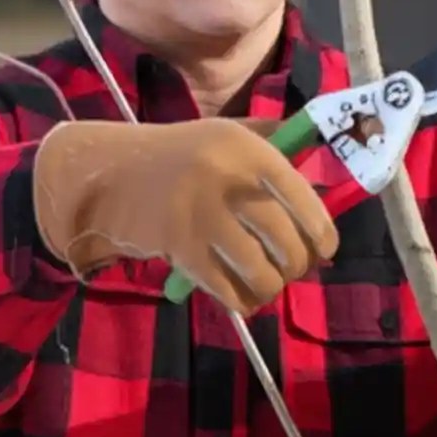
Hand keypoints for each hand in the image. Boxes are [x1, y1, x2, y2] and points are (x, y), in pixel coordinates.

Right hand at [32, 117, 338, 314]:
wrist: (111, 174)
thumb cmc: (181, 155)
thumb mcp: (227, 135)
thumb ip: (274, 146)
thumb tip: (321, 171)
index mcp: (246, 147)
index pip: (301, 197)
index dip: (322, 231)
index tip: (325, 249)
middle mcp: (226, 179)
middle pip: (285, 240)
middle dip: (298, 264)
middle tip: (294, 267)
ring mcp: (200, 217)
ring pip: (261, 272)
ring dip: (272, 286)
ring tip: (269, 281)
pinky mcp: (179, 251)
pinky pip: (229, 292)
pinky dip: (244, 301)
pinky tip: (244, 295)